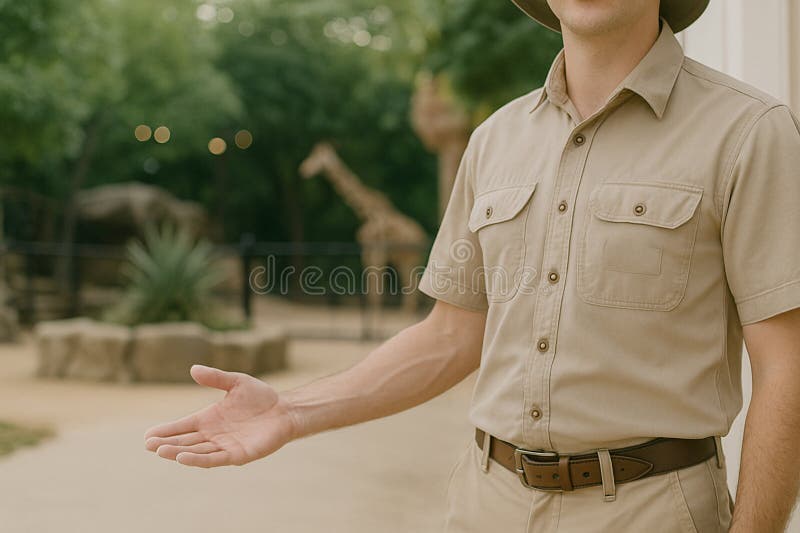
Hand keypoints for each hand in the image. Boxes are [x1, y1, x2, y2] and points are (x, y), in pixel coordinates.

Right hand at [144, 365, 296, 467]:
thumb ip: (215, 378)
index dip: (166, 431)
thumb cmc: (260, 397)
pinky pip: (214, 459)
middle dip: (166, 444)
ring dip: (178, 452)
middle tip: (148, 445)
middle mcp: (213, 434)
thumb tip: (193, 369)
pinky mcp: (237, 455)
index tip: (147, 436)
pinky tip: (183, 457)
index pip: (182, 426)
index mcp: (209, 418)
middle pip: (185, 441)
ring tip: (160, 450)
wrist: (285, 410)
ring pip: (196, 451)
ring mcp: (224, 446)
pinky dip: (198, 459)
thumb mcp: (236, 382)